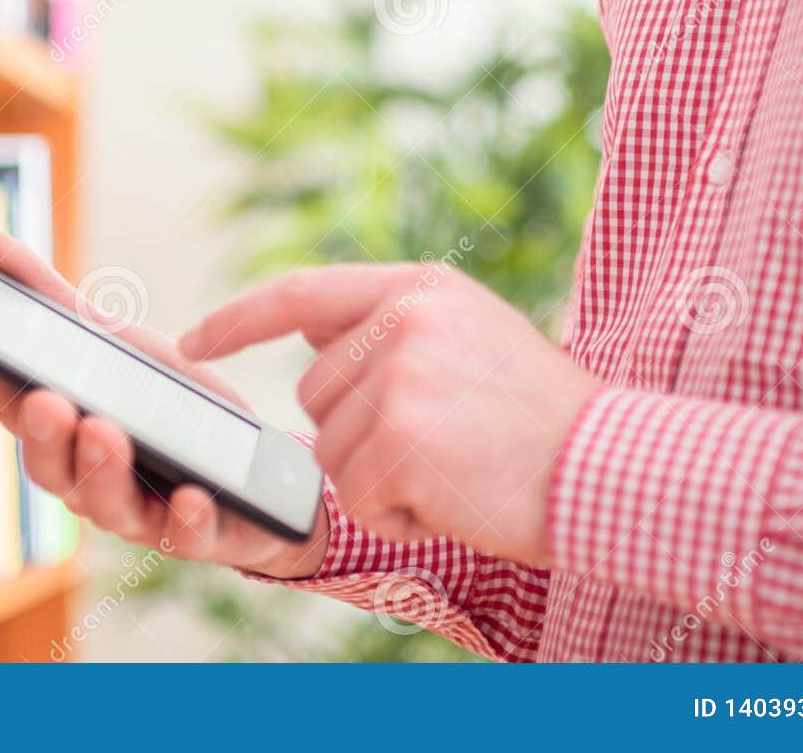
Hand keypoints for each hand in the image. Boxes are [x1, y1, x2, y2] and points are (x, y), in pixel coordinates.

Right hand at [0, 230, 330, 579]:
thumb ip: (50, 300)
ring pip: (107, 505)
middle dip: (44, 433)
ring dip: (102, 469)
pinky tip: (192, 495)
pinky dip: (184, 519)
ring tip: (106, 431)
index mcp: (60, 430)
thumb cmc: (164, 403)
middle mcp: (86, 478)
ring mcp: (140, 511)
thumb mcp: (115, 343)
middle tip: (47, 398)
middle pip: (49, 466)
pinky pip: (187, 537)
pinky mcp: (199, 533)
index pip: (6, 404)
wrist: (254, 466)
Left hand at [178, 261, 604, 567]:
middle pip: (315, 389)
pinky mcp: (397, 443)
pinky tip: (453, 493)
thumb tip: (316, 342)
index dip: (240, 318)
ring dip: (379, 476)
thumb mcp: (473, 333)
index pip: (303, 293)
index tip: (194, 341)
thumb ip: (396, 327)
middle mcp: (403, 322)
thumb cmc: (543, 415)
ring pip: (330, 448)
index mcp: (418, 288)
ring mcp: (398, 380)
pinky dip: (396, 513)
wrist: (608, 467)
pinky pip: (357, 496)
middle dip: (355, 428)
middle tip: (440, 440)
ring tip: (454, 464)